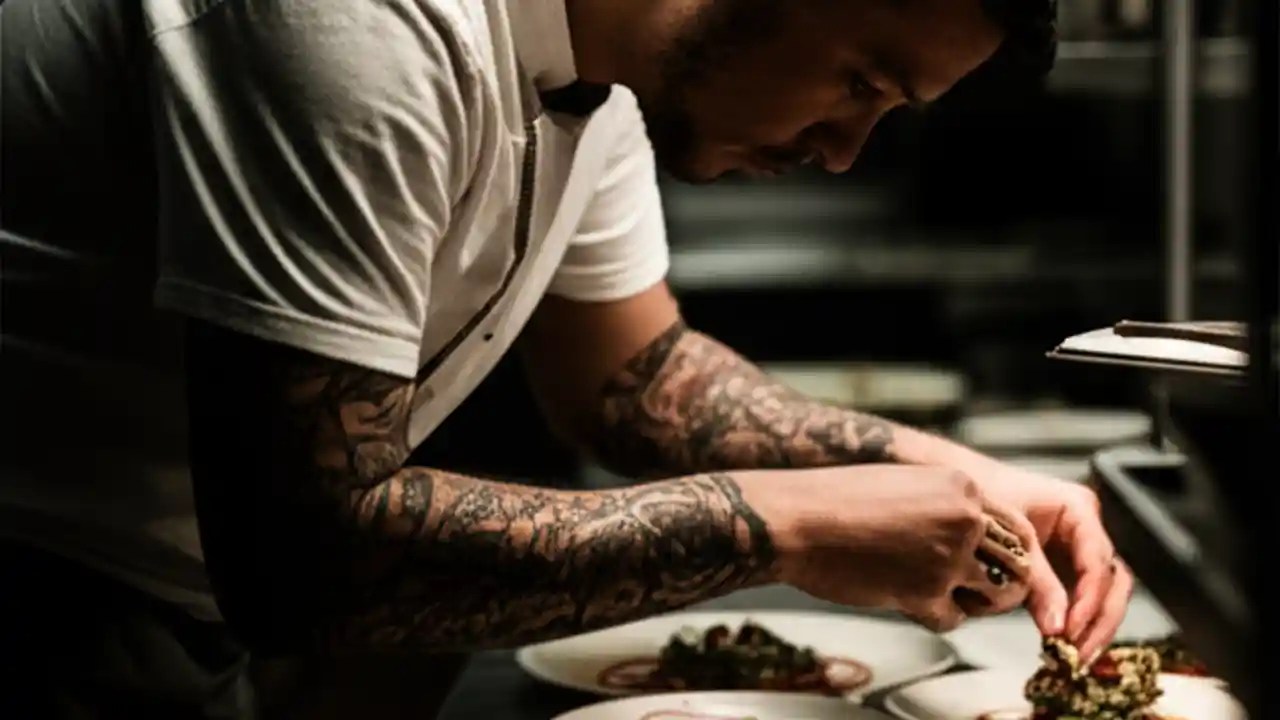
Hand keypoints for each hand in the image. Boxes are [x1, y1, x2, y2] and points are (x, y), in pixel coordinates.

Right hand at [744, 465, 1035, 631]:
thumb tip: (968, 537)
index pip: (1019, 527)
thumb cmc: (834, 500)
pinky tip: (912, 603)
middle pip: (1020, 563)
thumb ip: (943, 505)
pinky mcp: (926, 592)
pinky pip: (956, 619)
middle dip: (1004, 583)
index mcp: (961, 487)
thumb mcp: (903, 483)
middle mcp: (964, 519)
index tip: (996, 564)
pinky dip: (939, 618)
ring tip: (948, 599)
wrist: (796, 519)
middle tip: (980, 591)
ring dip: (976, 604)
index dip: (1011, 552)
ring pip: (997, 595)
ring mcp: (948, 556)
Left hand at [978, 465, 1134, 660]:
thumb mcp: (1008, 536)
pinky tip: (1063, 646)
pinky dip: (1074, 623)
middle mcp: (1086, 531)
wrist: (958, 482)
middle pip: (1112, 581)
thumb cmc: (982, 494)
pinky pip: (1078, 600)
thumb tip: (1057, 627)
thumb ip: (1035, 581)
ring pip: (1102, 594)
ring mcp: (1076, 551)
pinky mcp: (1062, 570)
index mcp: (1078, 509)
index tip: (1073, 628)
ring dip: (1092, 627)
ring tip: (1073, 656)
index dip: (1089, 599)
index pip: (1098, 561)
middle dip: (1100, 620)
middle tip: (1080, 652)